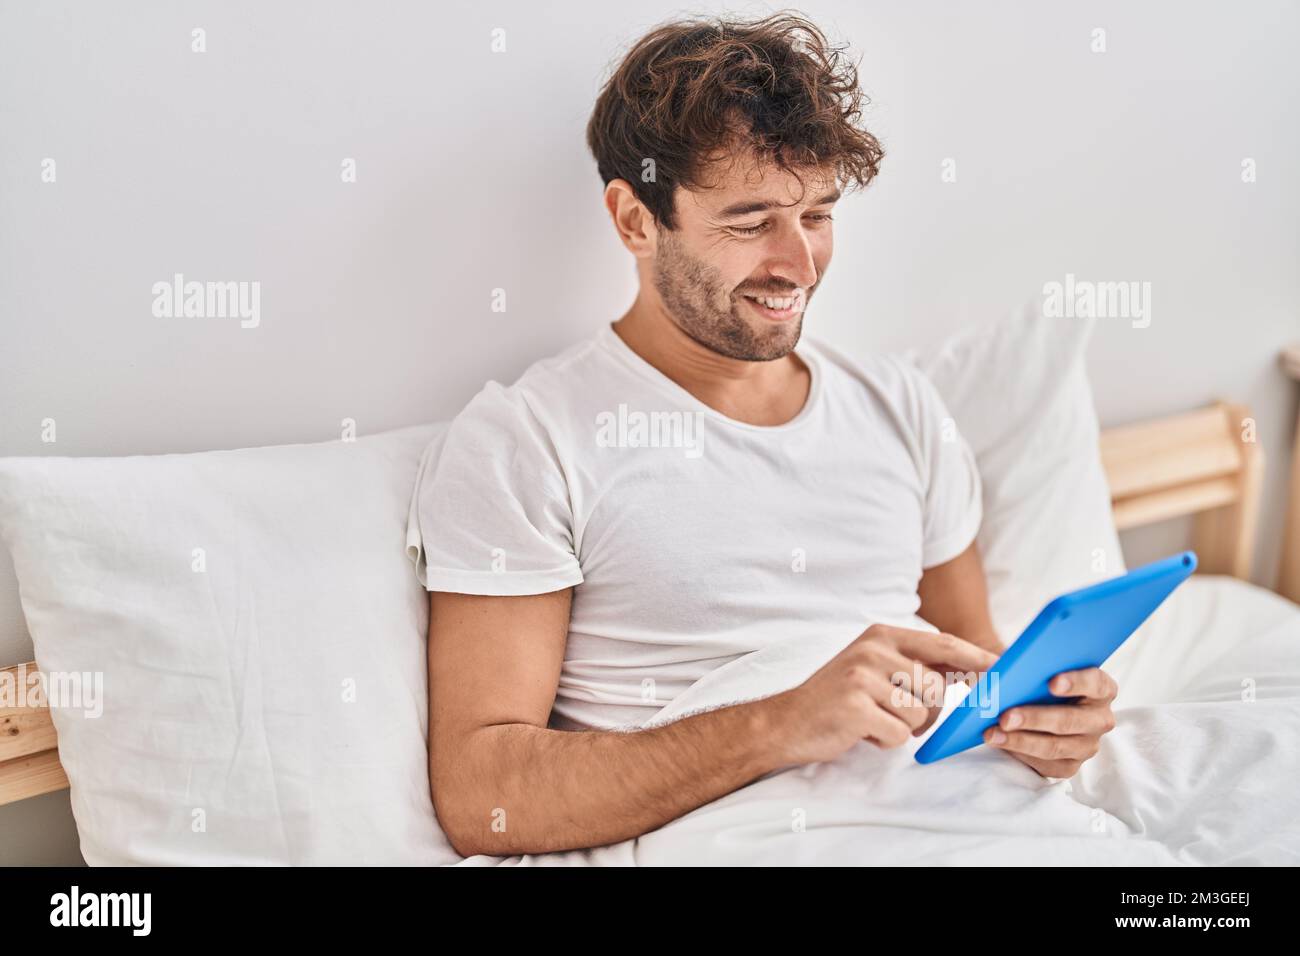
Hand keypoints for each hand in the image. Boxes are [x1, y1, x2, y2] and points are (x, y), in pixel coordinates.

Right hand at [769, 623, 999, 765]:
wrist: (785, 722)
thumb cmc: (837, 698)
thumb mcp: (874, 669)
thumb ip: (914, 665)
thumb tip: (970, 668)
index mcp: (881, 635)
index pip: (942, 644)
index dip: (975, 658)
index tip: (1003, 669)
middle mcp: (873, 649)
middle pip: (936, 688)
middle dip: (924, 712)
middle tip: (892, 714)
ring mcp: (862, 677)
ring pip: (920, 714)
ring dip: (902, 727)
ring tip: (872, 720)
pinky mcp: (855, 706)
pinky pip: (899, 734)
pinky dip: (884, 741)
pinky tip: (861, 731)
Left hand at [983, 667, 1117, 778]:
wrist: (1037, 705)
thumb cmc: (1040, 682)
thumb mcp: (1039, 670)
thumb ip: (1032, 666)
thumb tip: (1005, 671)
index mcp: (1101, 689)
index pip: (1097, 683)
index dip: (1076, 682)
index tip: (1052, 683)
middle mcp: (1100, 719)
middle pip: (1071, 720)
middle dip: (1036, 718)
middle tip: (1005, 716)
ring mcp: (1087, 745)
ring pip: (1055, 746)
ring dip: (1021, 741)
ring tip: (993, 733)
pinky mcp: (1070, 765)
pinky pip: (1047, 764)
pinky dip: (1021, 754)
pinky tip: (1000, 744)